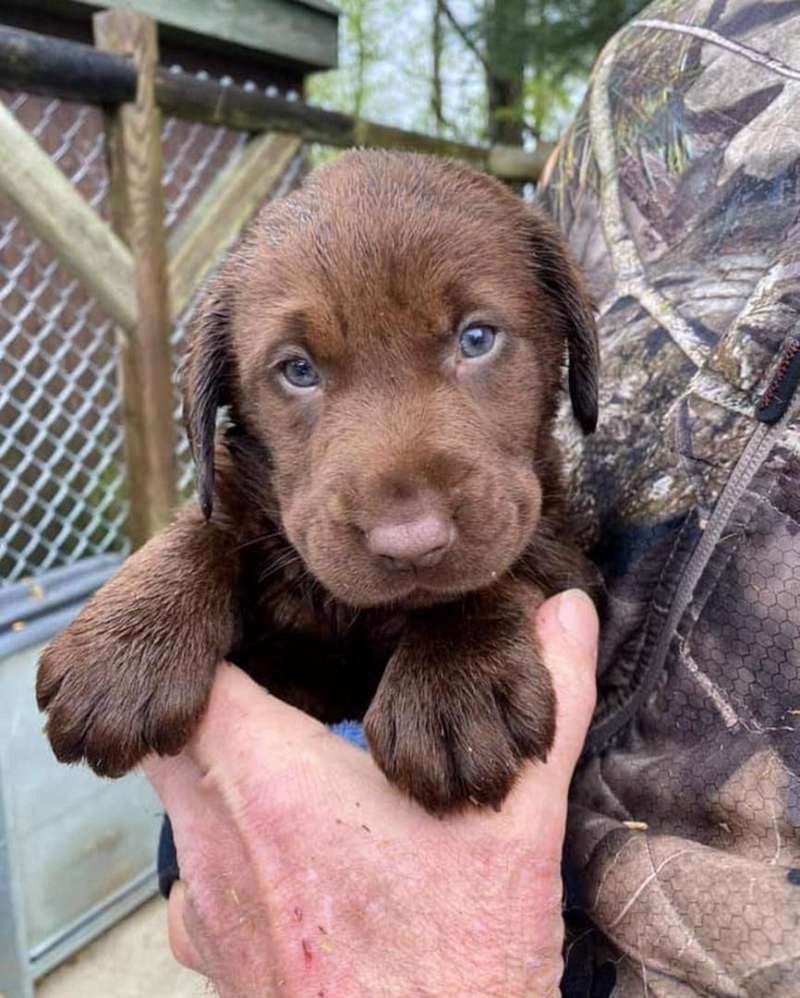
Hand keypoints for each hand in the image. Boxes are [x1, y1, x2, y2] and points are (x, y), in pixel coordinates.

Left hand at [144, 589, 597, 997]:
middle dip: (221, 706)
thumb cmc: (462, 962)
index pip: (206, 678)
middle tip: (284, 689)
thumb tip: (570, 609)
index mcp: (270, 780)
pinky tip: (293, 864)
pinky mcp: (214, 960)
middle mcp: (214, 838)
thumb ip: (552, 695)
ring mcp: (204, 906)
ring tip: (291, 769)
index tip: (268, 635)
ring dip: (224, 778)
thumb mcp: (524, 819)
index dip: (229, 646)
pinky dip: (232, 852)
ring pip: (185, 805)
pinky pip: (201, 878)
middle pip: (181, 738)